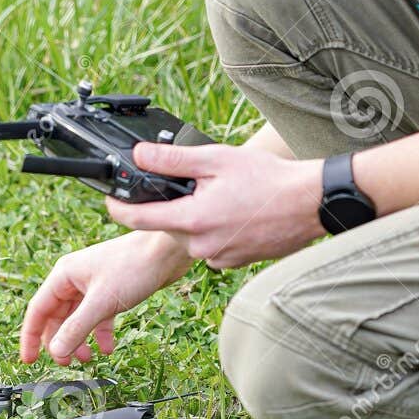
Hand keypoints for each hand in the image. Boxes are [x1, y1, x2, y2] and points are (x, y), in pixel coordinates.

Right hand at [19, 230, 193, 365]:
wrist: (167, 250)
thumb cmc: (134, 266)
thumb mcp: (101, 302)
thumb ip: (76, 328)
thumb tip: (56, 351)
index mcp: (64, 276)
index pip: (38, 310)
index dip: (31, 337)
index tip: (29, 360)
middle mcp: (75, 279)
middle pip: (57, 317)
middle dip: (60, 341)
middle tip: (66, 363)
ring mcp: (93, 285)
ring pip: (78, 318)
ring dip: (80, 339)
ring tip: (87, 359)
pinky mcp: (111, 291)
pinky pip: (98, 316)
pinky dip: (100, 333)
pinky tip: (108, 348)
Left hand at [104, 141, 323, 269]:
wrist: (310, 203)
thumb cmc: (268, 179)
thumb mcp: (215, 159)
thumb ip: (172, 159)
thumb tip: (140, 155)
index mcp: (192, 220)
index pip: (138, 219)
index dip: (118, 209)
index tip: (109, 201)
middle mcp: (201, 246)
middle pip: (167, 226)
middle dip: (173, 206)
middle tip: (197, 185)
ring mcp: (219, 258)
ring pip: (191, 237)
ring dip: (196, 219)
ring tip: (224, 198)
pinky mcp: (234, 263)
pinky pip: (211, 247)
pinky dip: (215, 231)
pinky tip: (236, 214)